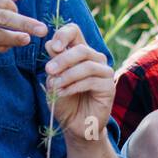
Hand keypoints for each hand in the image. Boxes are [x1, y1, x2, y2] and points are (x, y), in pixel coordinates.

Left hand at [44, 22, 114, 142]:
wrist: (74, 126)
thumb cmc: (64, 102)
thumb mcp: (53, 81)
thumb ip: (54, 64)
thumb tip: (50, 44)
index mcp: (79, 53)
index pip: (75, 32)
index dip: (64, 34)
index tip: (52, 47)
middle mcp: (95, 59)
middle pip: (82, 49)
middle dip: (63, 59)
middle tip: (48, 70)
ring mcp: (104, 73)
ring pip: (87, 65)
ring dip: (68, 75)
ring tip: (56, 86)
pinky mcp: (109, 87)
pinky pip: (92, 81)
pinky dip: (74, 86)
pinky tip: (64, 93)